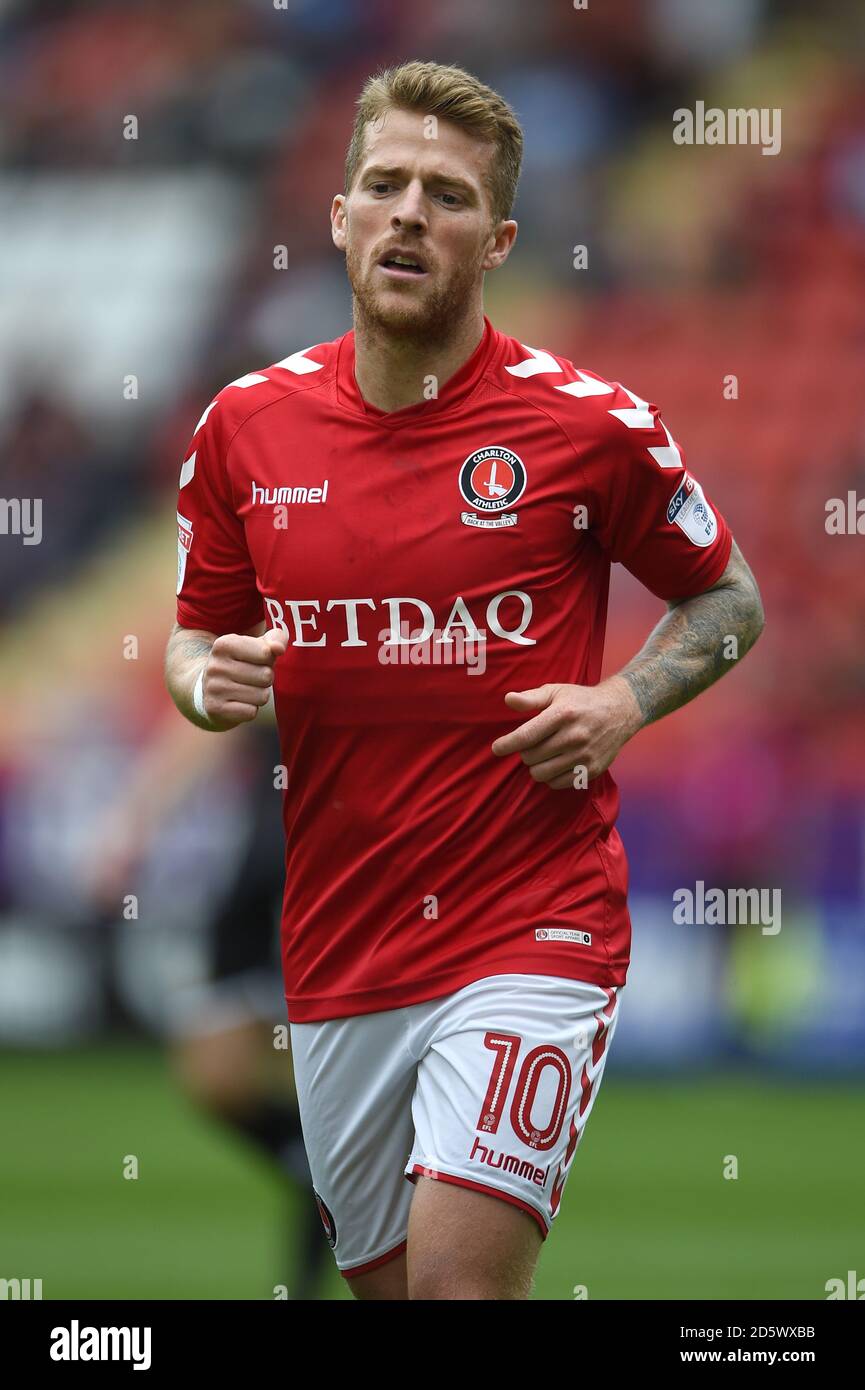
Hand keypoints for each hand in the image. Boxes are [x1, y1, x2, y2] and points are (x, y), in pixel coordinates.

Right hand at [198, 627, 288, 728]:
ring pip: (262, 696)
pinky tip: (239, 703)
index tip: (255, 661)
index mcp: (224, 644)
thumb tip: (279, 648)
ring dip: (260, 695)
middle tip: (251, 678)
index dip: (268, 660)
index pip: (266, 653)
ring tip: (246, 690)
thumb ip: (276, 638)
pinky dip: (251, 709)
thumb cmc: (242, 663)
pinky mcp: (215, 709)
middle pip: (266, 676)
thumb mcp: (257, 645)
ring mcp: (213, 688)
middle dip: (265, 679)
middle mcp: (215, 665)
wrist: (211, 689)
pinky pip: (251, 712)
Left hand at [490, 677, 642, 788]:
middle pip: (531, 757)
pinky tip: (555, 764)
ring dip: (536, 767)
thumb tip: (508, 699)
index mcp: (562, 715)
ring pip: (542, 774)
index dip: (507, 744)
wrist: (620, 711)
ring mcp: (584, 756)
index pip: (527, 735)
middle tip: (532, 744)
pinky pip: (558, 784)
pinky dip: (551, 777)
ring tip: (542, 755)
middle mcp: (574, 736)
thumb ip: (531, 698)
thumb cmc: (581, 700)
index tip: (497, 748)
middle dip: (525, 752)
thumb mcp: (556, 692)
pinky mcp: (592, 770)